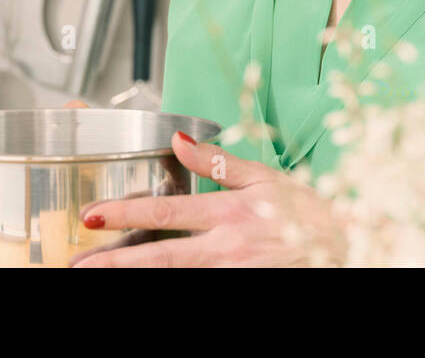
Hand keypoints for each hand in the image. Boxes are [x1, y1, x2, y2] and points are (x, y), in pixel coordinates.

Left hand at [69, 132, 345, 266]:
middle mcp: (226, 246)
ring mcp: (233, 271)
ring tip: (101, 277)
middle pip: (162, 256)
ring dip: (138, 277)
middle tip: (81, 264)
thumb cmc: (304, 209)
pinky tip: (148, 284)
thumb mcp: (262, 176)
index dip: (128, 213)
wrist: (343, 244)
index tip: (95, 215)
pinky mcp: (241, 285)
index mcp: (229, 211)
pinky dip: (173, 285)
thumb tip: (177, 138)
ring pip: (176, 277)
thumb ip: (216, 160)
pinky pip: (200, 286)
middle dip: (118, 261)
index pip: (168, 211)